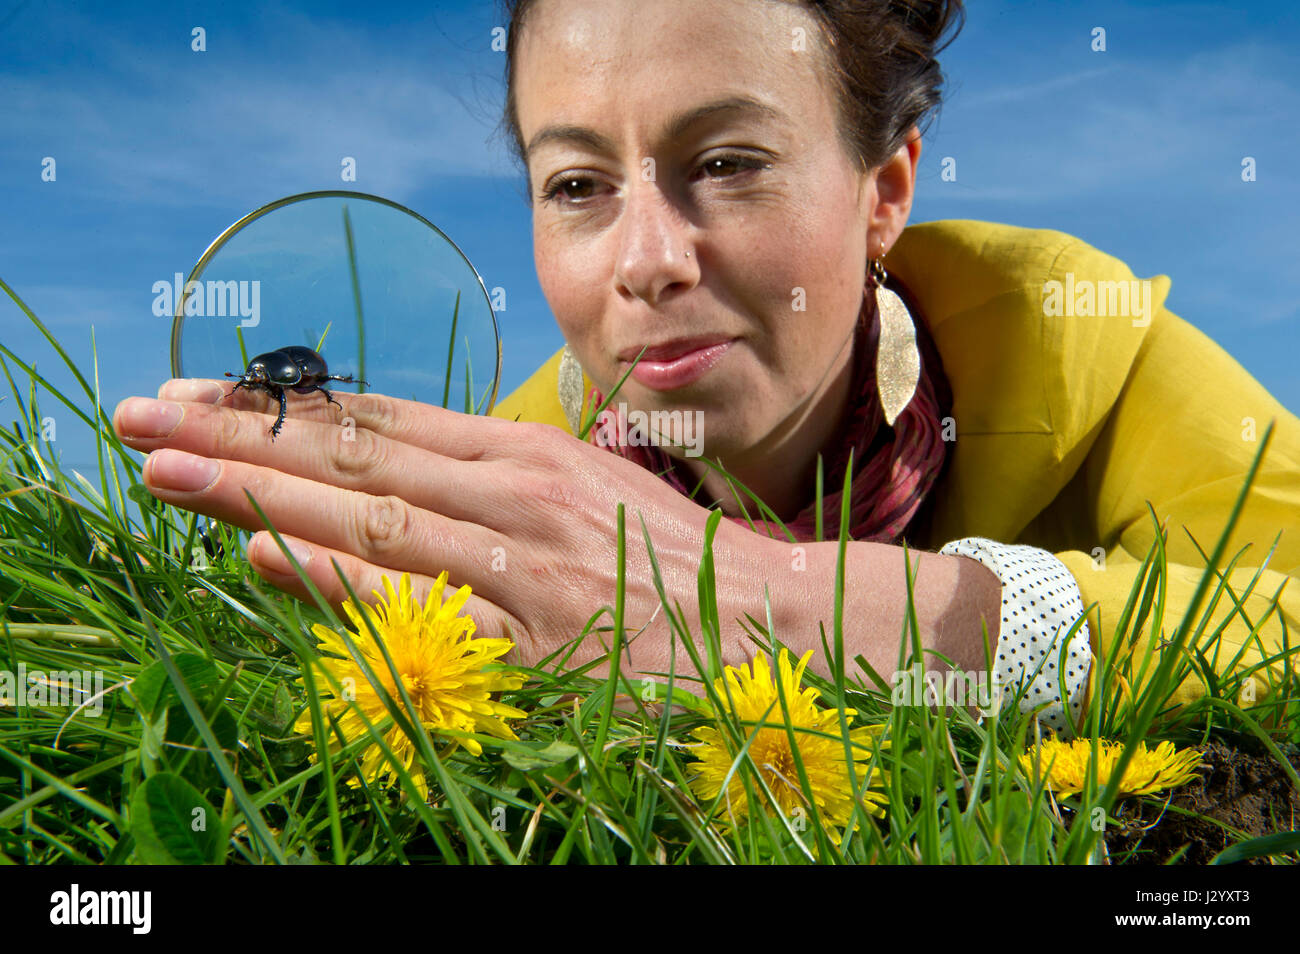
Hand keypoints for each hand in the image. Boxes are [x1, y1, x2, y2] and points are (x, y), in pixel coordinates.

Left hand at [112, 380, 772, 676]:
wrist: (766, 620)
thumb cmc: (663, 560)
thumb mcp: (578, 488)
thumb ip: (487, 475)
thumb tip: (389, 465)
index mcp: (524, 452)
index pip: (377, 419)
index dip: (282, 408)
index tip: (199, 396)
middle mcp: (514, 492)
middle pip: (355, 455)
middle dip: (240, 435)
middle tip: (143, 418)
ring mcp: (521, 561)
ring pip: (370, 515)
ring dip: (259, 490)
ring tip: (166, 472)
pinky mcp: (532, 637)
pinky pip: (419, 601)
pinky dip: (338, 573)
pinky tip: (265, 548)